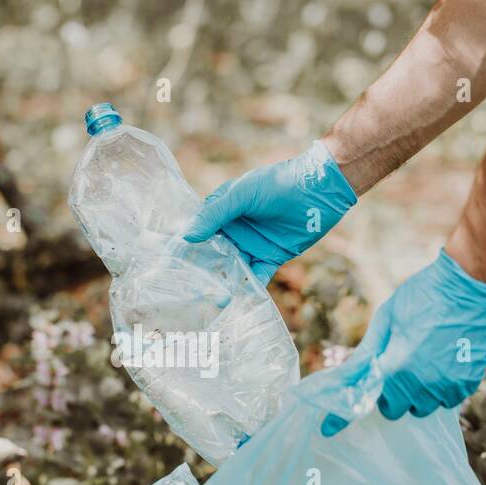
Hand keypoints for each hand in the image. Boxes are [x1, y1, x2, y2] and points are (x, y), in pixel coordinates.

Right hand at [180, 140, 356, 283]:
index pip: (198, 231)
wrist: (317, 190)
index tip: (168, 265)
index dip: (185, 247)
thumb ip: (214, 215)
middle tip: (188, 291)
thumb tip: (187, 237)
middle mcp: (233, 231)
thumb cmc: (276, 184)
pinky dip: (249, 287)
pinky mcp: (270, 257)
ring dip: (224, 282)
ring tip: (213, 301)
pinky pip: (256, 275)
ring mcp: (251, 245)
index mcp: (222, 212)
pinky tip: (239, 300)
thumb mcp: (241, 195)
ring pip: (233, 268)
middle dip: (202, 271)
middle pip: (213, 254)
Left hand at [312, 249, 485, 435]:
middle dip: (391, 395)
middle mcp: (421, 383)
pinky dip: (441, 389)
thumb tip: (344, 376)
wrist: (471, 283)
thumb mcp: (386, 319)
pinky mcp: (468, 382)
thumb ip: (366, 352)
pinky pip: (448, 400)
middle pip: (396, 410)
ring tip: (422, 365)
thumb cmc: (423, 296)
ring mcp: (447, 385)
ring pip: (423, 407)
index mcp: (396, 366)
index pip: (364, 400)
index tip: (327, 430)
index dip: (342, 417)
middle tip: (395, 371)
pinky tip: (442, 364)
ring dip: (417, 394)